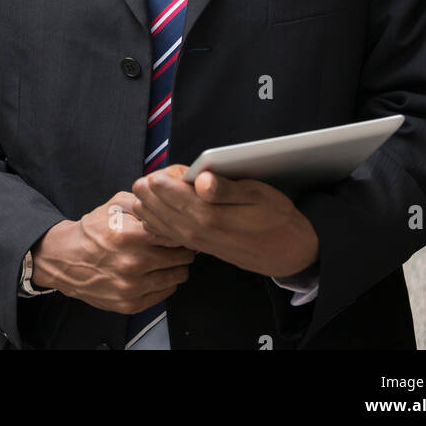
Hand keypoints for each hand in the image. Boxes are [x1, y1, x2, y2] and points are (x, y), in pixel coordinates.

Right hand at [30, 191, 195, 313]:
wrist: (66, 260)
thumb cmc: (93, 230)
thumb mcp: (116, 204)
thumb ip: (145, 202)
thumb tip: (171, 205)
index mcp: (129, 236)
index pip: (174, 235)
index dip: (182, 230)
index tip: (182, 228)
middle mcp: (132, 264)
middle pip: (180, 257)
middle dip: (183, 248)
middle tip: (178, 243)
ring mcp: (131, 288)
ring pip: (177, 277)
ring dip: (178, 266)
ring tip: (169, 257)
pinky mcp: (130, 304)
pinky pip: (165, 294)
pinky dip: (167, 282)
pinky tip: (158, 271)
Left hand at [131, 164, 319, 278]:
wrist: (286, 250)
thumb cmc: (274, 217)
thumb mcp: (257, 195)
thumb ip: (226, 188)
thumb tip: (201, 180)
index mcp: (212, 217)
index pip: (178, 198)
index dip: (164, 185)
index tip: (154, 174)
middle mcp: (201, 233)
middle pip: (167, 212)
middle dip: (151, 197)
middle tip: (141, 182)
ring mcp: (200, 243)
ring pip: (166, 227)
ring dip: (150, 211)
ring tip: (139, 195)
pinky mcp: (202, 247)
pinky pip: (172, 238)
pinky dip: (157, 227)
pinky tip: (149, 218)